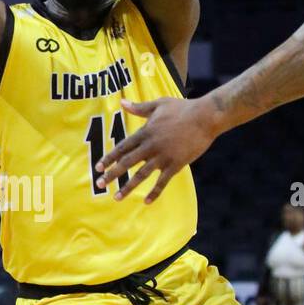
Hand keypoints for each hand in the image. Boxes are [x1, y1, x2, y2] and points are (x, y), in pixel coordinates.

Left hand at [96, 95, 220, 202]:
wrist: (205, 117)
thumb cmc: (182, 108)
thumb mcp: (158, 104)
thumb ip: (139, 108)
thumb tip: (122, 102)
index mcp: (145, 133)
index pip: (122, 147)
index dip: (109, 158)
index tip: (98, 167)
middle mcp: (151, 146)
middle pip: (127, 163)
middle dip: (112, 174)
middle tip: (99, 184)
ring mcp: (163, 157)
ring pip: (141, 175)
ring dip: (128, 187)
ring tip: (117, 198)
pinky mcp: (176, 164)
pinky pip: (162, 182)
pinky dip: (154, 193)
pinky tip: (146, 202)